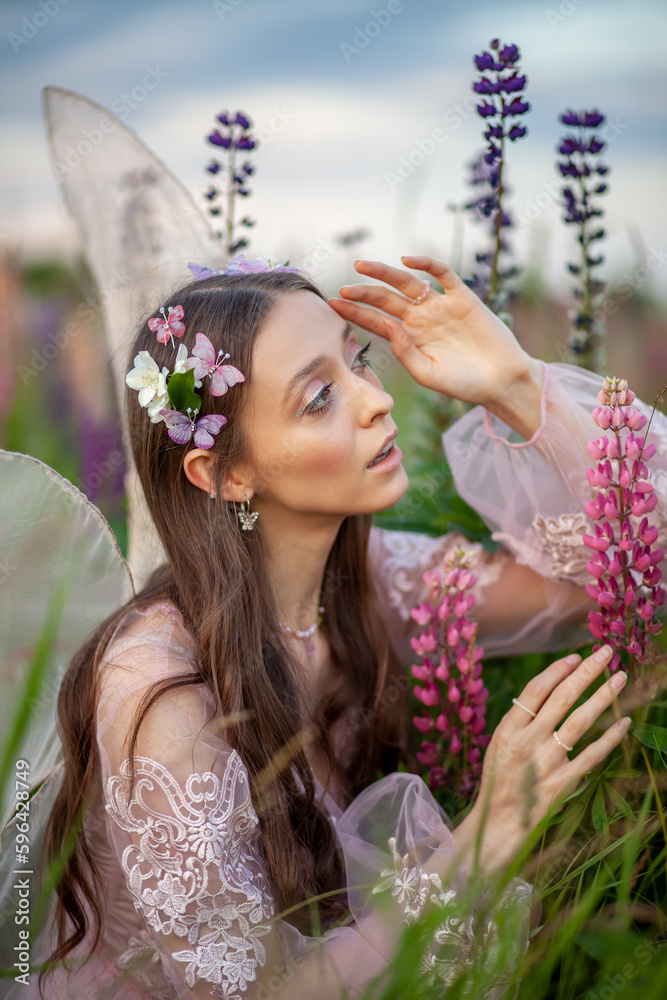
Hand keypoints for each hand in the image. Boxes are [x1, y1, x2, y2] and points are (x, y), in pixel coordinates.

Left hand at [327, 255, 540, 409]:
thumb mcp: (428, 375)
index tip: (332, 304)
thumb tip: (387, 325)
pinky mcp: (463, 298)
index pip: (376, 322)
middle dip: (364, 293)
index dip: (355, 313)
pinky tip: (408, 261)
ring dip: (385, 273)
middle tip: (344, 288)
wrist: (501, 380)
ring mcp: (441, 306)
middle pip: (386, 300)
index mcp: (409, 340)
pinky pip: (443, 275)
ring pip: (408, 284)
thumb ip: (405, 353)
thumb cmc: (465, 384)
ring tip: (362, 266)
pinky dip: (427, 265)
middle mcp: (421, 320)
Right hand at [461, 644, 630, 873]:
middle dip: (586, 672)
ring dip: (603, 697)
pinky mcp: (562, 783)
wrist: (498, 823)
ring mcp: (546, 763)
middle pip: (561, 698)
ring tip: (620, 678)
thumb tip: (549, 689)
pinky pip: (591, 756)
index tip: (576, 656)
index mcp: (507, 729)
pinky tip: (624, 722)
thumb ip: (521, 720)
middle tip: (606, 652)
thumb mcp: (499, 744)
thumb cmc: (499, 779)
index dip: (557, 670)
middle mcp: (526, 742)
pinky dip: (609, 737)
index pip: (535, 690)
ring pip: (579, 722)